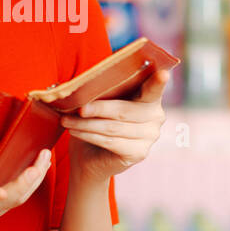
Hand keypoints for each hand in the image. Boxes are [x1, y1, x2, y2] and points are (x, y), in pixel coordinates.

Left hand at [59, 68, 169, 184]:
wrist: (91, 157)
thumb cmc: (97, 122)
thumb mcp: (102, 102)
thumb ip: (104, 91)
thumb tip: (85, 83)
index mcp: (150, 98)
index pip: (155, 88)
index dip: (158, 81)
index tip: (162, 73)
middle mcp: (156, 116)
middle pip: (124, 110)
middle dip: (97, 109)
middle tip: (78, 108)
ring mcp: (150, 136)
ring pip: (113, 127)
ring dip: (86, 124)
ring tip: (67, 120)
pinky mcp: (139, 153)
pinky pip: (110, 142)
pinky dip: (89, 135)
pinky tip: (75, 132)